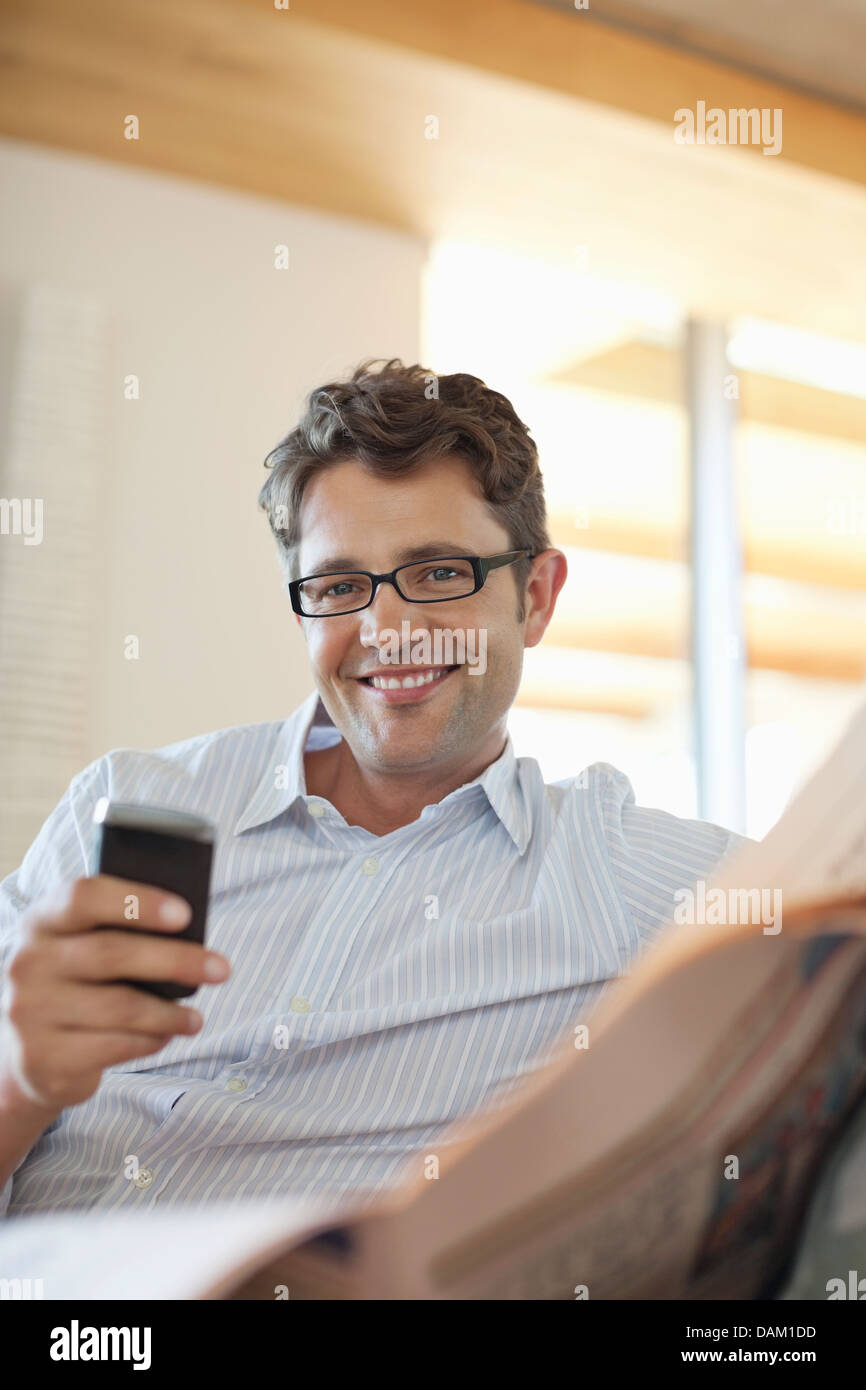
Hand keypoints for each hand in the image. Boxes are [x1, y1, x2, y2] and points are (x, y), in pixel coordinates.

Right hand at [0, 874, 230, 1111]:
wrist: (30, 1051)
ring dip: (170, 1013)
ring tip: (196, 1018)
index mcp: (43, 921)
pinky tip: (164, 1036)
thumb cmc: (78, 983)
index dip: (137, 902)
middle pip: (112, 953)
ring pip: (120, 1007)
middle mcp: (28, 963)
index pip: (85, 896)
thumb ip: (121, 932)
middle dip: (176, 961)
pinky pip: (114, 1046)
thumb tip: (190, 935)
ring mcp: (30, 1012)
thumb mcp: (85, 947)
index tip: (185, 914)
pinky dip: (149, 1041)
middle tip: (221, 969)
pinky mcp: (43, 1058)